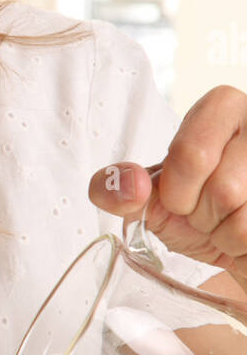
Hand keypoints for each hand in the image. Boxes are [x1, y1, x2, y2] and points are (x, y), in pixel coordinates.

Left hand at [87, 85, 246, 293]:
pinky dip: (241, 245)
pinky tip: (245, 234)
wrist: (238, 246)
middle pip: (222, 187)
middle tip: (208, 211)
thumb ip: (120, 189)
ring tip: (229, 221)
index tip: (182, 193)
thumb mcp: (154, 200)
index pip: (191, 155)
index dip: (178, 190)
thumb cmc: (200, 213)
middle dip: (203, 215)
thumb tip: (124, 184)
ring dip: (224, 233)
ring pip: (242, 210)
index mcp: (223, 108)